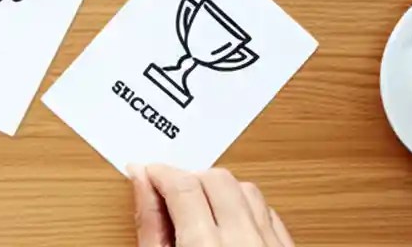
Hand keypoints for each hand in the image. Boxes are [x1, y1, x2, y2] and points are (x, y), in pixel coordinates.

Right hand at [130, 164, 294, 246]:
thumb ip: (150, 226)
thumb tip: (141, 182)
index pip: (182, 185)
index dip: (160, 173)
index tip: (149, 175)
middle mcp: (244, 242)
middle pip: (216, 179)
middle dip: (190, 180)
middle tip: (172, 197)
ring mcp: (271, 246)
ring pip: (247, 190)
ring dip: (221, 193)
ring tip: (202, 212)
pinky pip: (270, 213)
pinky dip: (247, 210)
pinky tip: (231, 225)